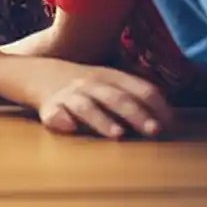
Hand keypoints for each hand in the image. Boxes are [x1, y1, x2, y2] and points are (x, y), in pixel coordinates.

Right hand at [38, 67, 172, 138]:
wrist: (35, 73)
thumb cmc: (83, 84)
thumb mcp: (109, 80)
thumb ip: (136, 94)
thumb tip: (171, 119)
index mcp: (111, 77)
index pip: (141, 89)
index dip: (158, 106)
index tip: (171, 125)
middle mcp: (91, 84)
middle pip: (117, 98)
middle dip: (137, 114)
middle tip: (154, 131)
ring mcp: (70, 96)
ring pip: (87, 107)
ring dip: (102, 120)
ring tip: (117, 134)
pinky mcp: (49, 108)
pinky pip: (54, 114)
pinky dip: (60, 120)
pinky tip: (68, 126)